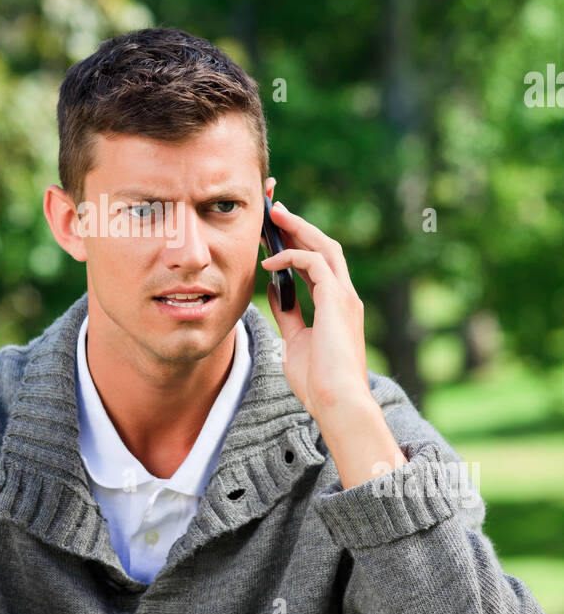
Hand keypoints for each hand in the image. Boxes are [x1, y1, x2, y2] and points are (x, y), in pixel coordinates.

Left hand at [261, 187, 370, 423]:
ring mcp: (345, 297)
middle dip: (300, 226)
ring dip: (298, 229)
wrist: (337, 403)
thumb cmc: (318, 382)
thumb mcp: (295, 341)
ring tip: (273, 216)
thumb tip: (274, 290)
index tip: (275, 234)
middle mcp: (345, 296)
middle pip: (325, 247)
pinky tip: (268, 261)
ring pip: (325, 247)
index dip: (298, 245)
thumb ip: (287, 314)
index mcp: (338, 306)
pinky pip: (314, 263)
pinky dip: (291, 257)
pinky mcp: (338, 300)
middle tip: (275, 211)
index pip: (319, 265)